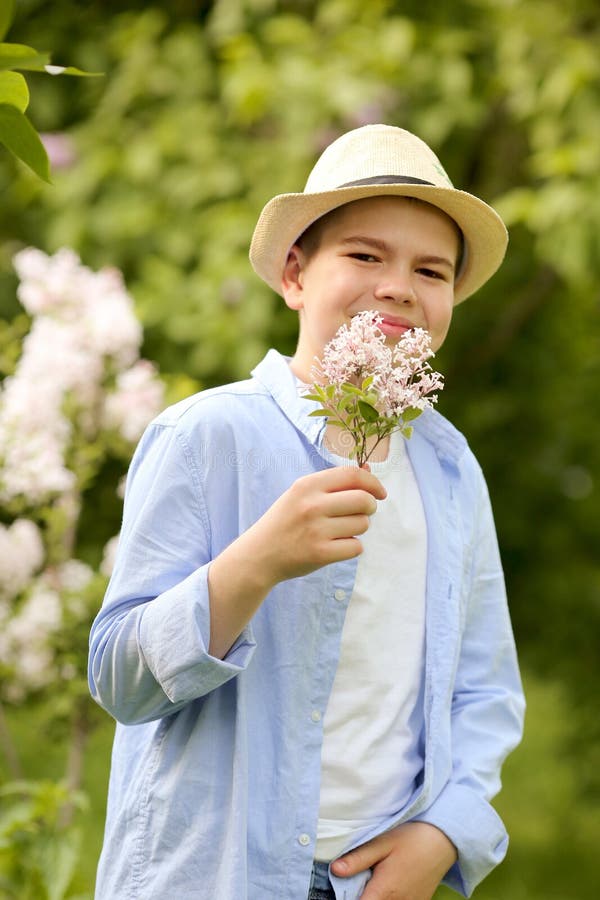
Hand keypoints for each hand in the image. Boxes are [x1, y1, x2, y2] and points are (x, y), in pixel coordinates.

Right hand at [207, 466, 385, 657]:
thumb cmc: (286, 521)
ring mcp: (316, 530)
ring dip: (358, 528)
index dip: (373, 483)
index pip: (353, 475)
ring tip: (340, 531)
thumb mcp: (301, 494)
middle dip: (370, 507)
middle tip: (362, 513)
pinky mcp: (320, 554)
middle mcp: (312, 505)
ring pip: (363, 524)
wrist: (260, 554)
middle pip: (364, 500)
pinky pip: (356, 547)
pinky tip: (336, 546)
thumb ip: (334, 483)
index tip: (380, 493)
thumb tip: (370, 470)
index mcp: (307, 485)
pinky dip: (351, 547)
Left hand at [330, 822, 457, 899]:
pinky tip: (386, 885)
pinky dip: (388, 897)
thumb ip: (358, 858)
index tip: (342, 892)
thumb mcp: (382, 843)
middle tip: (357, 882)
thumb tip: (335, 870)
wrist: (443, 840)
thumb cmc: (411, 838)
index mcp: (384, 890)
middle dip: (360, 896)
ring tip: (373, 882)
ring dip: (374, 897)